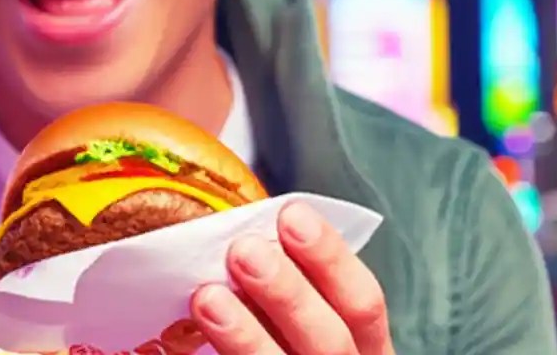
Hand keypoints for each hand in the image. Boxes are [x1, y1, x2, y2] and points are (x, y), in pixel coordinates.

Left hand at [190, 202, 394, 354]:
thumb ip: (291, 289)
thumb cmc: (283, 343)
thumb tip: (250, 240)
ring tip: (208, 296)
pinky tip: (191, 341)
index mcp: (364, 348)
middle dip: (288, 293)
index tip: (291, 214)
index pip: (363, 303)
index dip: (331, 258)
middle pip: (330, 341)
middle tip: (244, 251)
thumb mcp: (304, 319)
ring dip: (246, 336)